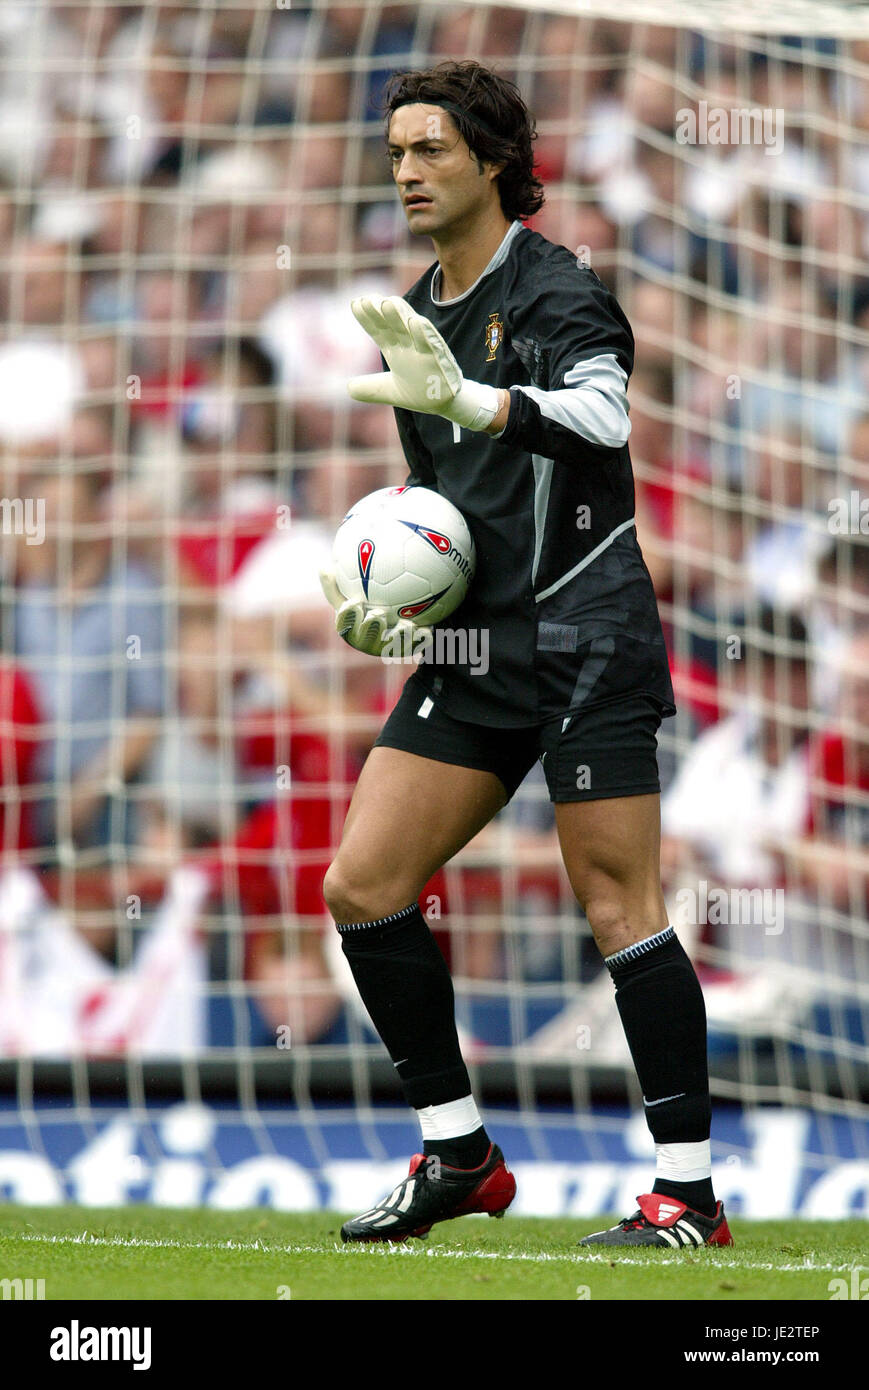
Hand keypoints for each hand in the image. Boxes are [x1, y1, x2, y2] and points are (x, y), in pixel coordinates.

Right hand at [319, 569, 431, 658]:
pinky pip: (413, 647)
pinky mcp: (403, 650)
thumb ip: (334, 585)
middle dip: (372, 627)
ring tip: (407, 625)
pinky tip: (428, 630)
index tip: (354, 602)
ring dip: (399, 637)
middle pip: (366, 638)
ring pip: (391, 646)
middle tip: (379, 613)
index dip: (348, 616)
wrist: (388, 622)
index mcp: (350, 629)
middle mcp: (366, 642)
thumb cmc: (362, 606)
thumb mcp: (346, 595)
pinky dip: (420, 640)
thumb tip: (323, 566)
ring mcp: (385, 648)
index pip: (344, 625)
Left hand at [347, 296, 500, 430]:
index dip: (367, 318)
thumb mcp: (390, 391)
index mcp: (395, 349)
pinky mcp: (440, 359)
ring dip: (400, 316)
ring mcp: (424, 350)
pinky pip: (432, 345)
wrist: (444, 402)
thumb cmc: (419, 390)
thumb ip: (370, 388)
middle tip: (368, 299)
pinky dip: (425, 334)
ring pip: (411, 329)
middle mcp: (408, 345)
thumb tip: (348, 388)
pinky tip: (418, 321)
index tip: (355, 303)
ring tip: (388, 302)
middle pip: (392, 326)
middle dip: (380, 313)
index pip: (378, 330)